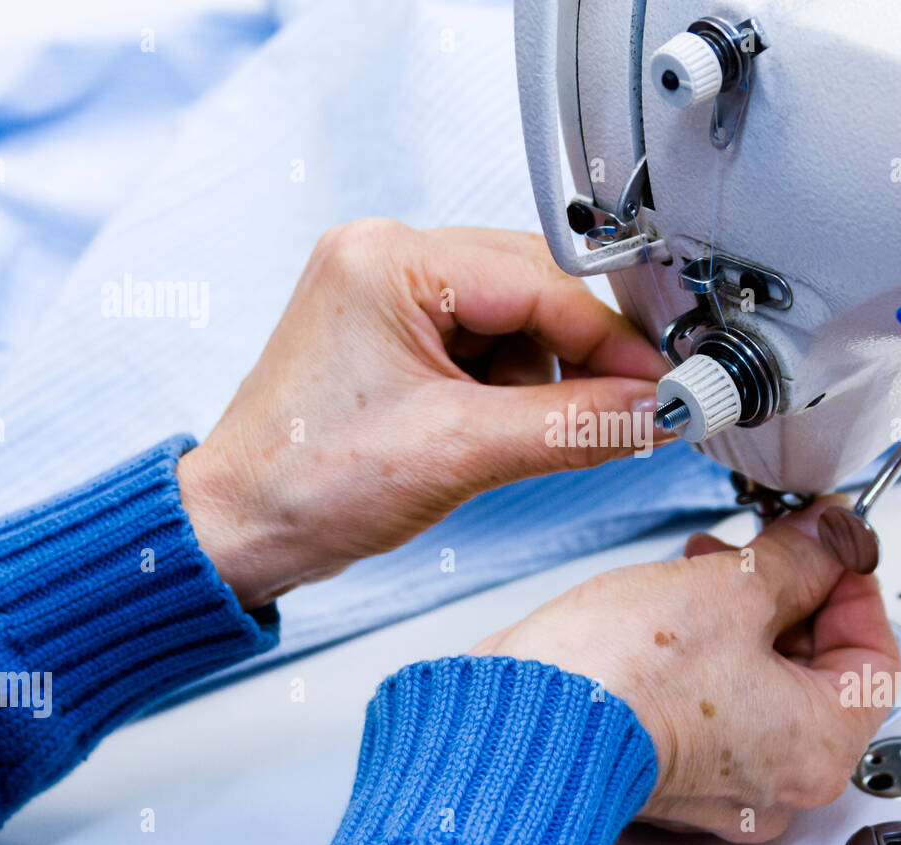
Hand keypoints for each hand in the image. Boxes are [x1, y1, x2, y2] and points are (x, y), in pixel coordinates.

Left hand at [178, 220, 670, 607]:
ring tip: (511, 437)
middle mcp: (386, 259)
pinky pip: (485, 344)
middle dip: (579, 358)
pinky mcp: (393, 332)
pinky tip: (492, 431)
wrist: (238, 529)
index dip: (611, 341)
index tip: (662, 385)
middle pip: (534, 292)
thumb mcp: (461, 452)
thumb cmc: (303, 484)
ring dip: (542, 378)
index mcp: (389, 261)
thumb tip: (656, 411)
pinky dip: (511, 389)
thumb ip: (575, 426)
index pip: (541, 284)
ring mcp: (387, 293)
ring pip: (516, 320)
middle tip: (628, 410)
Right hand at [472, 498, 900, 842]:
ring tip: (712, 567)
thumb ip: (797, 556)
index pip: (876, 658)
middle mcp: (776, 781)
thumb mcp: (732, 587)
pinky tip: (678, 607)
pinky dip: (710, 652)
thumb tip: (828, 535)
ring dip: (748, 616)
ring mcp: (721, 780)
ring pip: (764, 683)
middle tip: (771, 547)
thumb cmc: (619, 679)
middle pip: (820, 671)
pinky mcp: (672, 765)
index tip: (832, 545)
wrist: (524, 712)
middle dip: (795, 594)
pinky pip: (717, 704)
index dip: (855, 586)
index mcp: (816, 749)